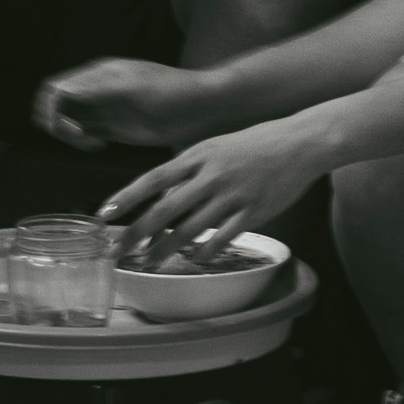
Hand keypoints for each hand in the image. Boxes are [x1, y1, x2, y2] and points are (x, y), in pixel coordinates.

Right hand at [30, 57, 215, 153]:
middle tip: (77, 139)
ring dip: (70, 134)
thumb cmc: (171, 91)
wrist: (201, 107)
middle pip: (57, 105)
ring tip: (91, 144)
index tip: (61, 128)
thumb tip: (59, 92)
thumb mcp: (131, 88)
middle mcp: (97, 89)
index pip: (56, 88)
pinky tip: (100, 146)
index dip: (50, 108)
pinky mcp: (115, 127)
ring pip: (69, 121)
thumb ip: (94, 90)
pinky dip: (83, 142)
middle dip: (57, 124)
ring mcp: (106, 109)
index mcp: (98, 74)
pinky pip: (86, 133)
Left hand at [99, 116, 335, 257]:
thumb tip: (162, 198)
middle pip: (166, 209)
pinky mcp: (255, 211)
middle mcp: (211, 175)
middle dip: (138, 233)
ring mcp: (233, 194)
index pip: (153, 178)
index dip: (127, 197)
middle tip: (119, 252)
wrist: (299, 141)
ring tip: (150, 261)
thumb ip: (189, 171)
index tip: (105, 214)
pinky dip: (206, 251)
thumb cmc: (253, 144)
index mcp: (198, 155)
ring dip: (166, 249)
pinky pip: (224, 237)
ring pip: (191, 229)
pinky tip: (196, 258)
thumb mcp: (214, 148)